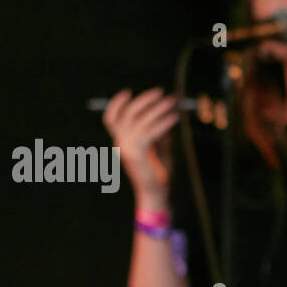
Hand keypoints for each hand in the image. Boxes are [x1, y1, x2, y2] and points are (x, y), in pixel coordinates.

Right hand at [102, 86, 179, 203]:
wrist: (154, 194)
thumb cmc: (158, 172)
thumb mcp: (158, 148)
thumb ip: (160, 131)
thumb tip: (168, 112)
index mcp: (120, 141)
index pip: (110, 118)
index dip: (116, 103)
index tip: (128, 91)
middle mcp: (120, 143)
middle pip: (128, 114)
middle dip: (145, 100)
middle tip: (161, 91)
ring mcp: (127, 148)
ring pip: (141, 120)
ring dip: (158, 108)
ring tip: (173, 101)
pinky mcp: (138, 154)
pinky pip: (151, 132)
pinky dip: (164, 122)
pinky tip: (175, 117)